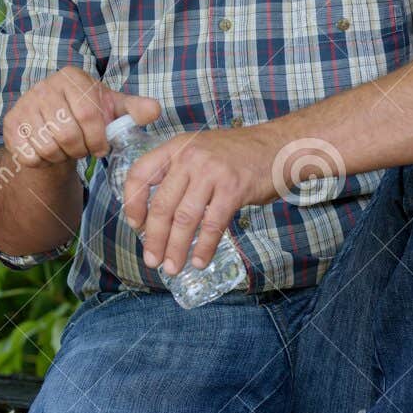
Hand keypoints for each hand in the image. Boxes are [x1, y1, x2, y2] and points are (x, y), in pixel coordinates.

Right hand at [1, 66, 160, 170]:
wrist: (52, 124)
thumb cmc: (86, 117)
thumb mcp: (112, 110)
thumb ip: (135, 109)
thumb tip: (154, 110)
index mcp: (72, 77)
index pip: (88, 114)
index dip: (98, 139)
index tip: (101, 147)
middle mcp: (45, 86)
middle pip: (67, 133)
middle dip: (80, 150)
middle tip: (83, 150)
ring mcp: (25, 104)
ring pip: (48, 146)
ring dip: (62, 156)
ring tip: (66, 149)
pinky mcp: (11, 123)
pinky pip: (29, 154)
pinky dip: (43, 161)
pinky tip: (48, 152)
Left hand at [120, 127, 279, 277]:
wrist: (280, 145)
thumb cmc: (237, 155)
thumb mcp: (200, 151)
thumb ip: (179, 174)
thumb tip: (158, 214)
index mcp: (176, 148)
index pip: (140, 174)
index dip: (133, 202)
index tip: (134, 224)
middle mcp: (189, 157)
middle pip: (162, 204)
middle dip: (154, 237)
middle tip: (151, 259)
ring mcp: (211, 172)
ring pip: (184, 218)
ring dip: (176, 248)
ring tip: (171, 267)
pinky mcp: (233, 189)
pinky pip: (213, 225)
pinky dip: (204, 247)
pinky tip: (199, 261)